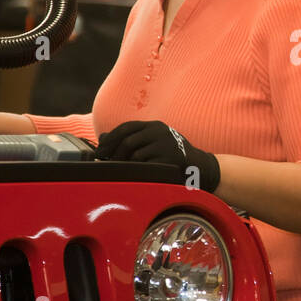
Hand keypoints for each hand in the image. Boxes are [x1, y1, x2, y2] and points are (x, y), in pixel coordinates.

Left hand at [96, 119, 220, 190]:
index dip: (110, 138)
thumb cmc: (172, 155)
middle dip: (113, 154)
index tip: (100, 150)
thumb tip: (103, 137)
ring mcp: (165, 146)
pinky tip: (135, 175)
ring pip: (134, 155)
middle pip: (127, 141)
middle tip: (106, 163)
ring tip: (121, 171)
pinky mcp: (168, 160)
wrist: (199, 167)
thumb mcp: (154, 142)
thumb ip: (132, 138)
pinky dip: (136, 171)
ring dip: (124, 165)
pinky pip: (144, 166)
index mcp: (155, 126)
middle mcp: (160, 132)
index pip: (126, 127)